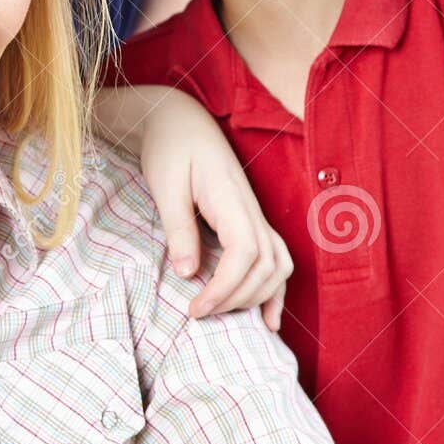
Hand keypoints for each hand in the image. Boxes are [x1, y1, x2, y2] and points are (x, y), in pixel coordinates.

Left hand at [138, 88, 291, 328]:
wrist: (180, 122)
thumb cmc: (170, 149)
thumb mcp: (165, 185)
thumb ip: (179, 228)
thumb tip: (188, 273)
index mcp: (231, 198)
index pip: (245, 253)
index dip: (225, 288)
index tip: (196, 308)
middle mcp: (252, 210)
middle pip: (266, 267)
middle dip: (237, 299)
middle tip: (199, 312)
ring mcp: (256, 216)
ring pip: (278, 266)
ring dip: (256, 297)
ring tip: (223, 314)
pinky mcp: (252, 222)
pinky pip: (276, 260)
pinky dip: (275, 291)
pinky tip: (268, 320)